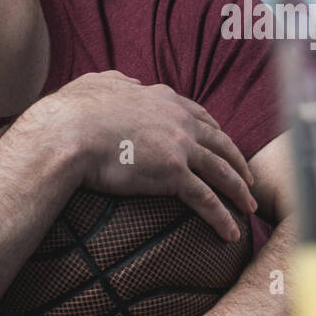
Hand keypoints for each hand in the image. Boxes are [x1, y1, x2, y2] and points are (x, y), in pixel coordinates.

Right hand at [33, 70, 256, 241]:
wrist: (67, 132)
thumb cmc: (72, 111)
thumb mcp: (97, 83)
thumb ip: (117, 81)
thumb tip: (127, 81)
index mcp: (161, 99)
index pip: (199, 115)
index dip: (213, 131)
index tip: (221, 142)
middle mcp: (178, 120)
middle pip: (220, 143)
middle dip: (237, 161)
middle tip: (247, 177)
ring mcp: (179, 146)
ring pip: (222, 171)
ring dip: (239, 190)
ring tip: (248, 207)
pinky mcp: (174, 174)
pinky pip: (207, 200)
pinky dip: (222, 218)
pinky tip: (231, 233)